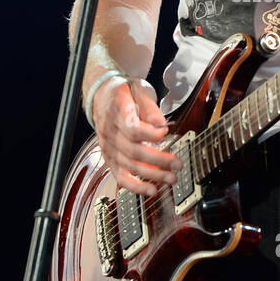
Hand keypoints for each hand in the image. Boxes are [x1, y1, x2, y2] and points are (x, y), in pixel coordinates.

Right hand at [92, 77, 182, 195]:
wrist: (101, 96)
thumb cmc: (123, 92)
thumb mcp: (138, 90)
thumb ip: (150, 107)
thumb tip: (160, 123)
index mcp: (116, 111)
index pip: (132, 128)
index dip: (150, 134)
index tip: (165, 132)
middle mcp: (109, 130)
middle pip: (133, 150)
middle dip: (158, 160)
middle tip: (177, 164)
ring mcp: (108, 146)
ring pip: (129, 165)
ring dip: (152, 174)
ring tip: (171, 178)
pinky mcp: (110, 157)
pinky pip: (120, 176)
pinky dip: (135, 186)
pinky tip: (150, 190)